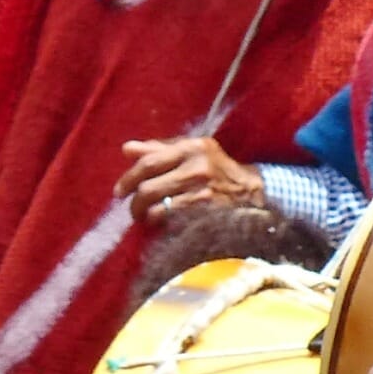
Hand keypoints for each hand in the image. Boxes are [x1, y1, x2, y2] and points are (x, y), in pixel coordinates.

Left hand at [116, 136, 265, 224]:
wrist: (253, 193)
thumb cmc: (216, 170)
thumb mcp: (192, 152)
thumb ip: (159, 150)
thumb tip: (126, 149)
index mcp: (191, 148)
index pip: (149, 162)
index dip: (128, 178)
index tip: (119, 192)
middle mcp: (197, 166)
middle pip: (149, 187)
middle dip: (135, 203)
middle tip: (133, 210)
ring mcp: (203, 191)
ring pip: (158, 207)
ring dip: (146, 216)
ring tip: (146, 218)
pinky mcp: (207, 212)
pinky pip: (172, 221)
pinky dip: (162, 224)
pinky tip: (162, 225)